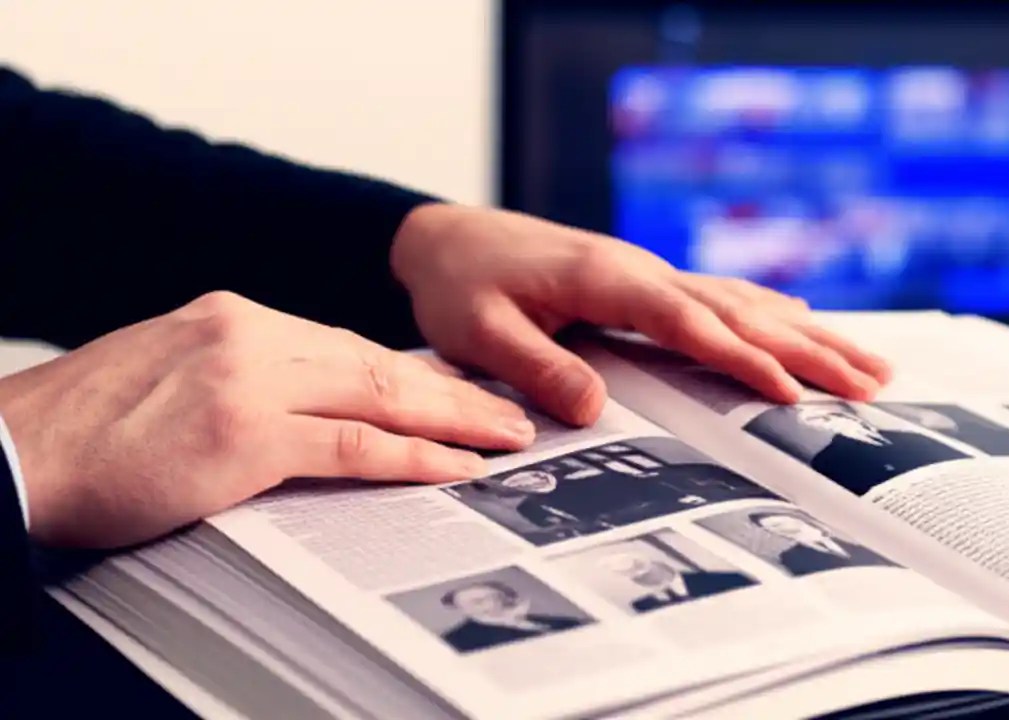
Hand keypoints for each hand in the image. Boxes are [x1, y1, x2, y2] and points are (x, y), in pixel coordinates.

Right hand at [0, 292, 533, 547]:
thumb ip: (241, 377)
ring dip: (453, 419)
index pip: (344, 345)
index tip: (453, 391)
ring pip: (380, 394)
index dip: (410, 372)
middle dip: (453, 390)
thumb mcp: (172, 374)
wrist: (10, 453)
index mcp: (233, 317)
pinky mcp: (242, 433)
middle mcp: (248, 333)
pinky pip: (350, 444)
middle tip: (507, 412)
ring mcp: (248, 378)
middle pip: (378, 361)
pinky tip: (453, 466)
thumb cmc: (84, 430)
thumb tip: (307, 405)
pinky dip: (410, 455)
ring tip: (504, 438)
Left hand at [391, 204, 892, 424]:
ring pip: (744, 304)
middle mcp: (642, 271)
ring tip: (867, 364)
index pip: (692, 324)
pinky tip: (801, 323)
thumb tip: (596, 411)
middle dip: (810, 349)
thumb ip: (538, 367)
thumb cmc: (460, 284)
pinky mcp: (645, 283)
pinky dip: (769, 314)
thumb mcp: (479, 333)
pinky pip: (722, 299)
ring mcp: (649, 274)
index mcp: (608, 280)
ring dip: (807, 335)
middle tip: (873, 382)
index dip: (746, 360)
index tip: (795, 395)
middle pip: (741, 312)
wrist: (445, 239)